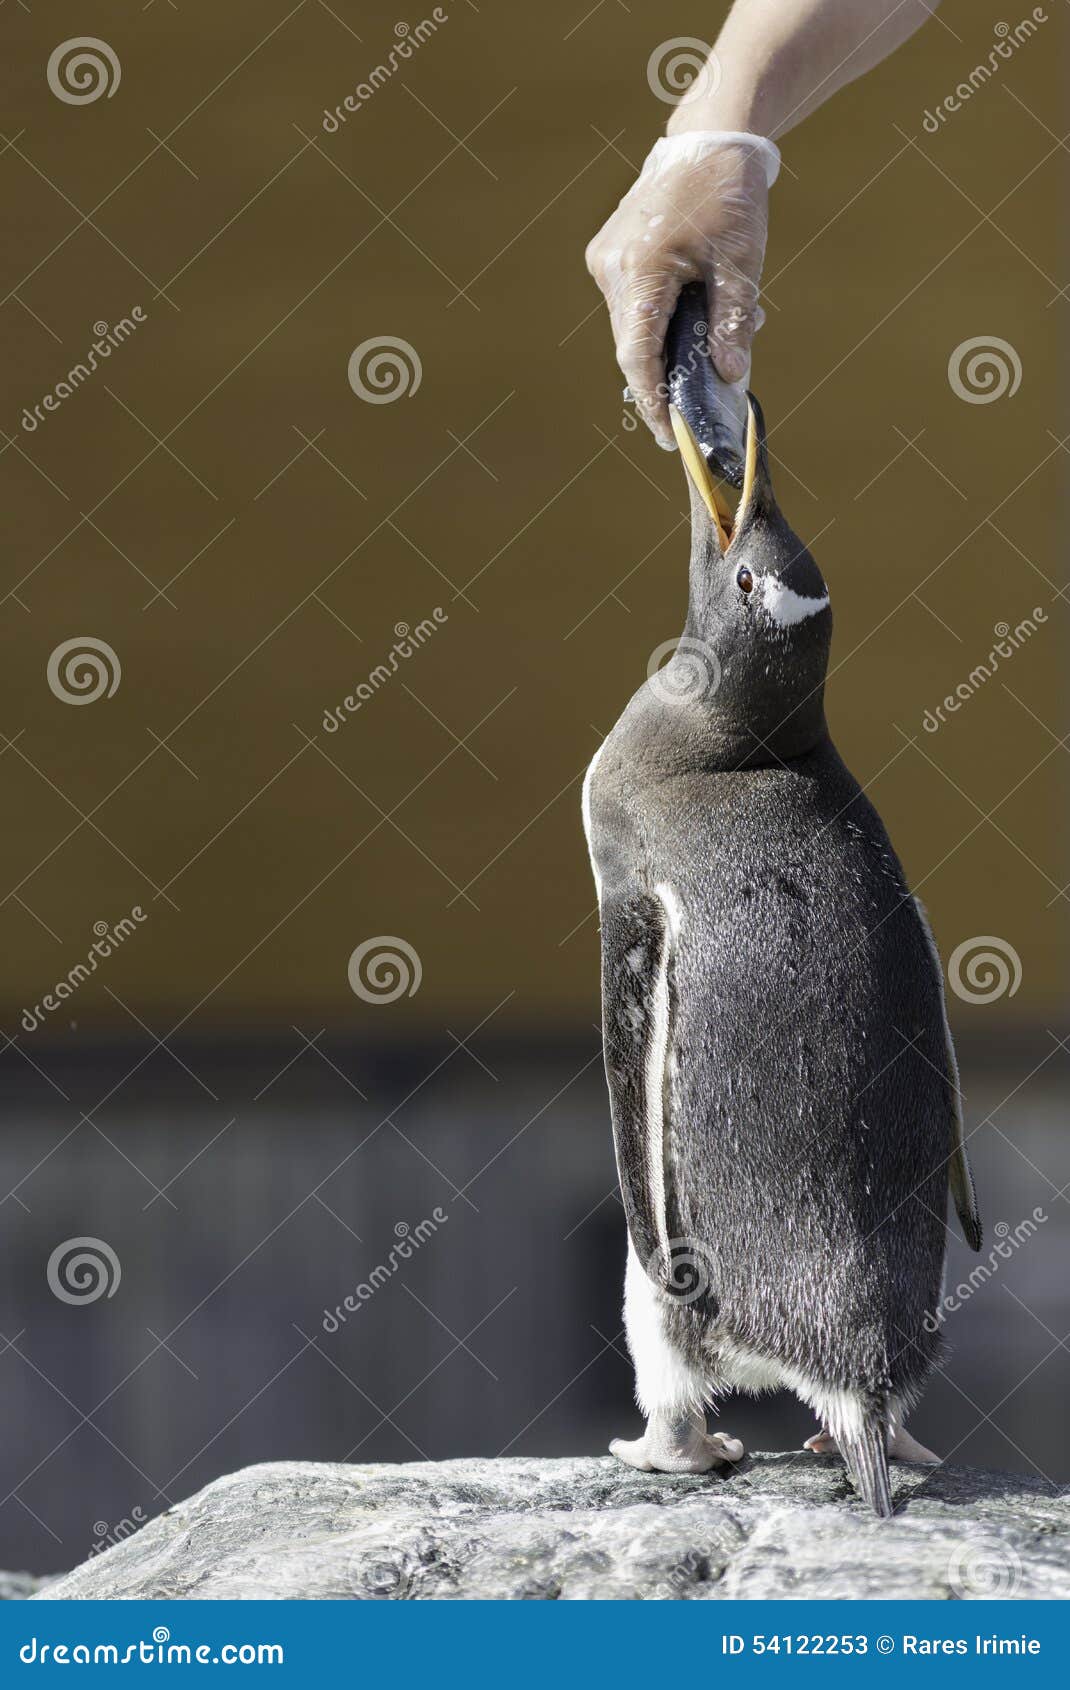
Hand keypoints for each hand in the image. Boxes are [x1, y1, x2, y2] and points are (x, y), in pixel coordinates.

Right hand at [585, 134, 773, 448]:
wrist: (711, 136)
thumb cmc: (729, 194)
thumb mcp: (741, 262)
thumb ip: (732, 324)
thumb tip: (730, 377)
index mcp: (641, 268)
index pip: (638, 356)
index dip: (653, 402)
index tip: (670, 436)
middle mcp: (612, 267)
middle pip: (633, 346)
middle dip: (665, 379)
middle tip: (696, 408)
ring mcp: (606, 260)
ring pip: (632, 328)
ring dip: (667, 348)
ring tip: (714, 346)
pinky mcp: (611, 254)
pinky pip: (632, 305)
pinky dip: (661, 320)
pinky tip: (696, 313)